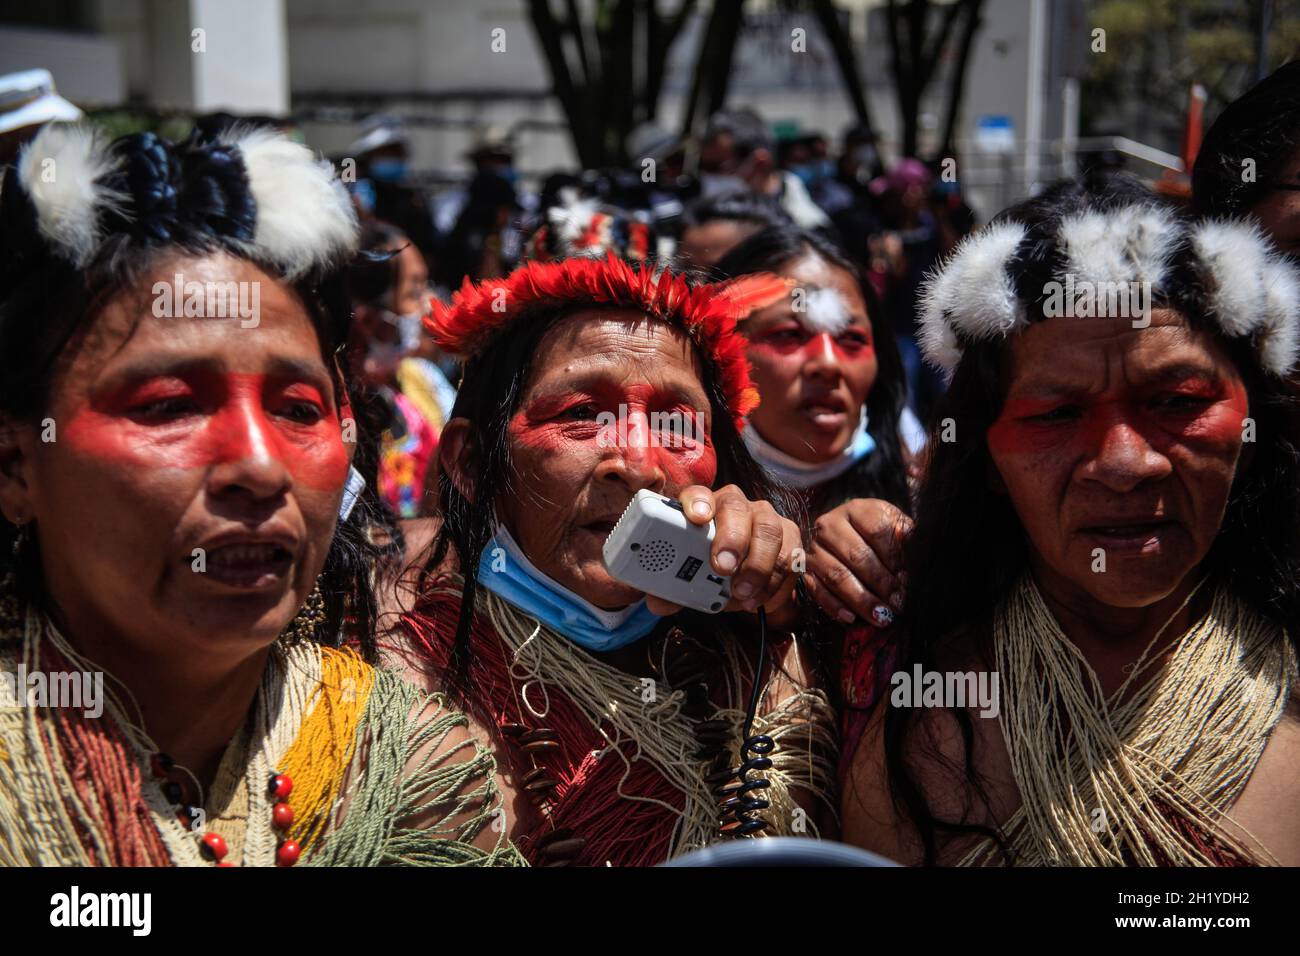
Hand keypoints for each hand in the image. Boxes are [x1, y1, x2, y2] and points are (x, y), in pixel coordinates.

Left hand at [643, 484, 802, 618]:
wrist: (738, 580)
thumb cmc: (704, 569)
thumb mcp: (680, 580)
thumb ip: (666, 589)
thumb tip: (657, 602)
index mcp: (702, 508)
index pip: (698, 494)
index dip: (698, 503)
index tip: (697, 518)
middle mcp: (735, 506)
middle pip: (737, 509)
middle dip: (732, 539)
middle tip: (723, 568)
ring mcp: (764, 519)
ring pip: (769, 530)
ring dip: (758, 566)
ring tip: (743, 594)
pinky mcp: (789, 537)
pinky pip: (790, 555)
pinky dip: (776, 582)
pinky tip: (760, 599)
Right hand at [804, 498, 911, 626]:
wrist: (845, 537)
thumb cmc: (876, 535)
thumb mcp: (893, 526)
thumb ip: (904, 534)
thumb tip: (913, 542)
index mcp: (856, 510)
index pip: (876, 530)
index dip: (894, 556)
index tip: (908, 579)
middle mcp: (829, 525)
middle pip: (856, 555)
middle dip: (881, 583)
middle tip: (899, 603)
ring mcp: (814, 548)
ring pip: (837, 575)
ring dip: (861, 599)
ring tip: (882, 616)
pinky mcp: (805, 570)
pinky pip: (817, 591)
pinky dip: (834, 607)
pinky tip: (852, 618)